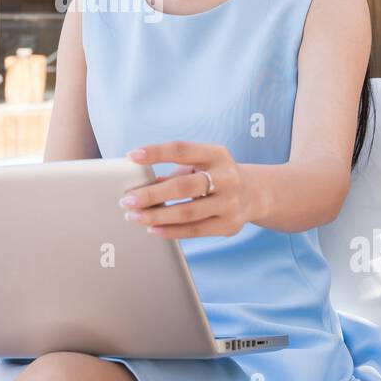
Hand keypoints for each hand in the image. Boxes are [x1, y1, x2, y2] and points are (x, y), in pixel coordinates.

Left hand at [118, 141, 250, 238]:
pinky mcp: (229, 225)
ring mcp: (230, 203)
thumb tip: (140, 184)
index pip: (182, 149)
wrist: (254, 194)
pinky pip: (194, 231)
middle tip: (127, 200)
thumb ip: (176, 170)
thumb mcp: (202, 163)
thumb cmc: (215, 175)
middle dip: (151, 194)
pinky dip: (170, 231)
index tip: (132, 156)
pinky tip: (152, 228)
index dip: (156, 152)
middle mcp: (227, 177)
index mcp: (217, 154)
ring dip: (156, 216)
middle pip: (183, 186)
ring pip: (187, 213)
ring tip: (134, 217)